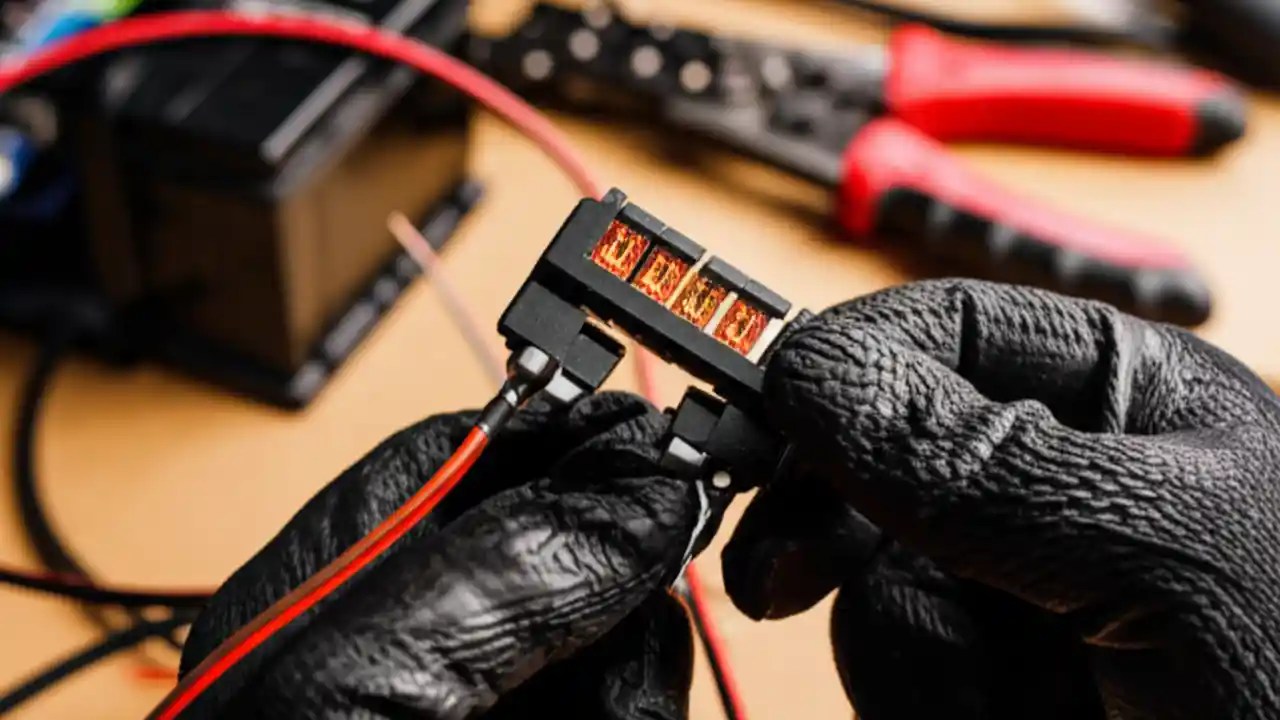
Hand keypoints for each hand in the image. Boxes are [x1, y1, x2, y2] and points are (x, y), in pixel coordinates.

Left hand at [178, 392, 699, 719]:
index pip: (453, 452)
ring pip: (621, 627)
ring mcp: (488, 696)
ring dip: (632, 674)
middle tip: (619, 617)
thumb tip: (637, 489)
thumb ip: (494, 575)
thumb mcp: (357, 691)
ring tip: (591, 717)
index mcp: (327, 593)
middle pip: (561, 534)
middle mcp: (411, 642)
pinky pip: (636, 699)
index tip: (645, 425)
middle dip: (611, 578)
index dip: (554, 423)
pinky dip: (639, 716)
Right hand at [723, 279, 1279, 719]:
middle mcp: (1065, 489)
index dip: (845, 366)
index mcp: (1129, 405)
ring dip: (921, 658)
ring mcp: (1026, 594)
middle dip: (840, 527)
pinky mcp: (994, 682)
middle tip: (778, 574)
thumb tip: (815, 374)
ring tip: (1024, 709)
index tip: (764, 421)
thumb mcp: (1159, 555)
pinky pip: (897, 672)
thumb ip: (980, 458)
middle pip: (881, 461)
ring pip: (877, 583)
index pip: (945, 330)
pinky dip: (930, 707)